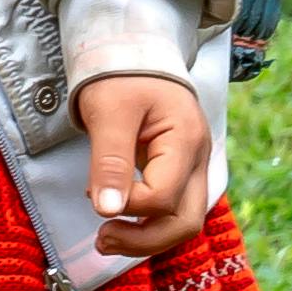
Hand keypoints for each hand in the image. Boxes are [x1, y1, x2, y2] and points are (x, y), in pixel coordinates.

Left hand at [73, 65, 211, 256]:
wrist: (134, 50)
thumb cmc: (121, 74)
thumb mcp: (109, 112)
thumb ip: (110, 161)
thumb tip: (107, 211)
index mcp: (185, 141)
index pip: (163, 197)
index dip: (128, 205)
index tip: (92, 194)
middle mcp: (198, 159)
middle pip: (186, 221)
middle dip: (144, 241)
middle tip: (102, 239)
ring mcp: (193, 166)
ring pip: (183, 221)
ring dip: (146, 237)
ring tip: (106, 237)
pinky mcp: (180, 171)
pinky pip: (173, 208)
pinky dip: (147, 222)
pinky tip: (118, 216)